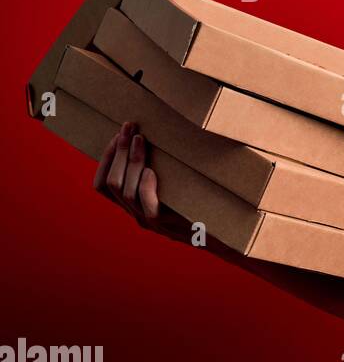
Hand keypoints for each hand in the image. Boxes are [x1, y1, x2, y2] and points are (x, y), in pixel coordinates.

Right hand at [93, 121, 193, 243]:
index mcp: (134, 205)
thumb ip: (164, 168)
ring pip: (126, 192)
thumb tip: (159, 133)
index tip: (115, 135)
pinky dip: (146, 187)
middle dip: (118, 152)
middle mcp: (136, 214)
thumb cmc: (202, 202)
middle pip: (112, 183)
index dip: (106, 158)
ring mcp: (149, 221)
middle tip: (128, 128)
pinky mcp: (167, 225)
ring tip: (140, 140)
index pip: (102, 185)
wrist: (223, 233)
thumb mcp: (177, 185)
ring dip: (131, 161)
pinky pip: (148, 207)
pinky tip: (151, 171)